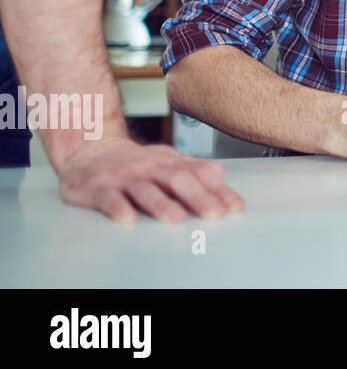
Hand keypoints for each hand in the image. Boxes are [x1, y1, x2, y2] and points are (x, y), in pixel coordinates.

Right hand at [57, 135, 243, 222]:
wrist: (89, 150)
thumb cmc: (137, 163)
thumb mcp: (168, 161)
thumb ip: (195, 170)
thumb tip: (222, 179)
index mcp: (171, 162)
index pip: (200, 174)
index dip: (219, 191)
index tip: (234, 208)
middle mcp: (150, 167)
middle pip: (177, 180)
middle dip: (198, 197)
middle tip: (214, 214)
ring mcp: (123, 177)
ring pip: (144, 189)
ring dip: (161, 204)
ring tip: (176, 218)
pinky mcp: (97, 188)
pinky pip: (108, 198)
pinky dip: (117, 207)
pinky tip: (127, 217)